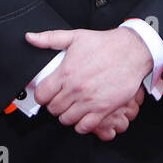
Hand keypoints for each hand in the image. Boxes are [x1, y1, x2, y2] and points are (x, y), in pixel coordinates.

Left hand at [26, 27, 151, 135]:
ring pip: (66, 119)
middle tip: (61, 99)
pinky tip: (83, 115)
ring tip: (72, 107)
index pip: (42, 95)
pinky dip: (81, 124)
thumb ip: (50, 38)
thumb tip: (31, 38)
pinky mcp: (103, 109)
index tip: (47, 93)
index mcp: (66, 72)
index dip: (42, 95)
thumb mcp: (75, 36)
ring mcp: (89, 100)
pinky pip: (84, 126)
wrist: (131, 51)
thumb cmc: (105, 44)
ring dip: (67, 115)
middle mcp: (76, 88)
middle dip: (54, 105)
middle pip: (53, 109)